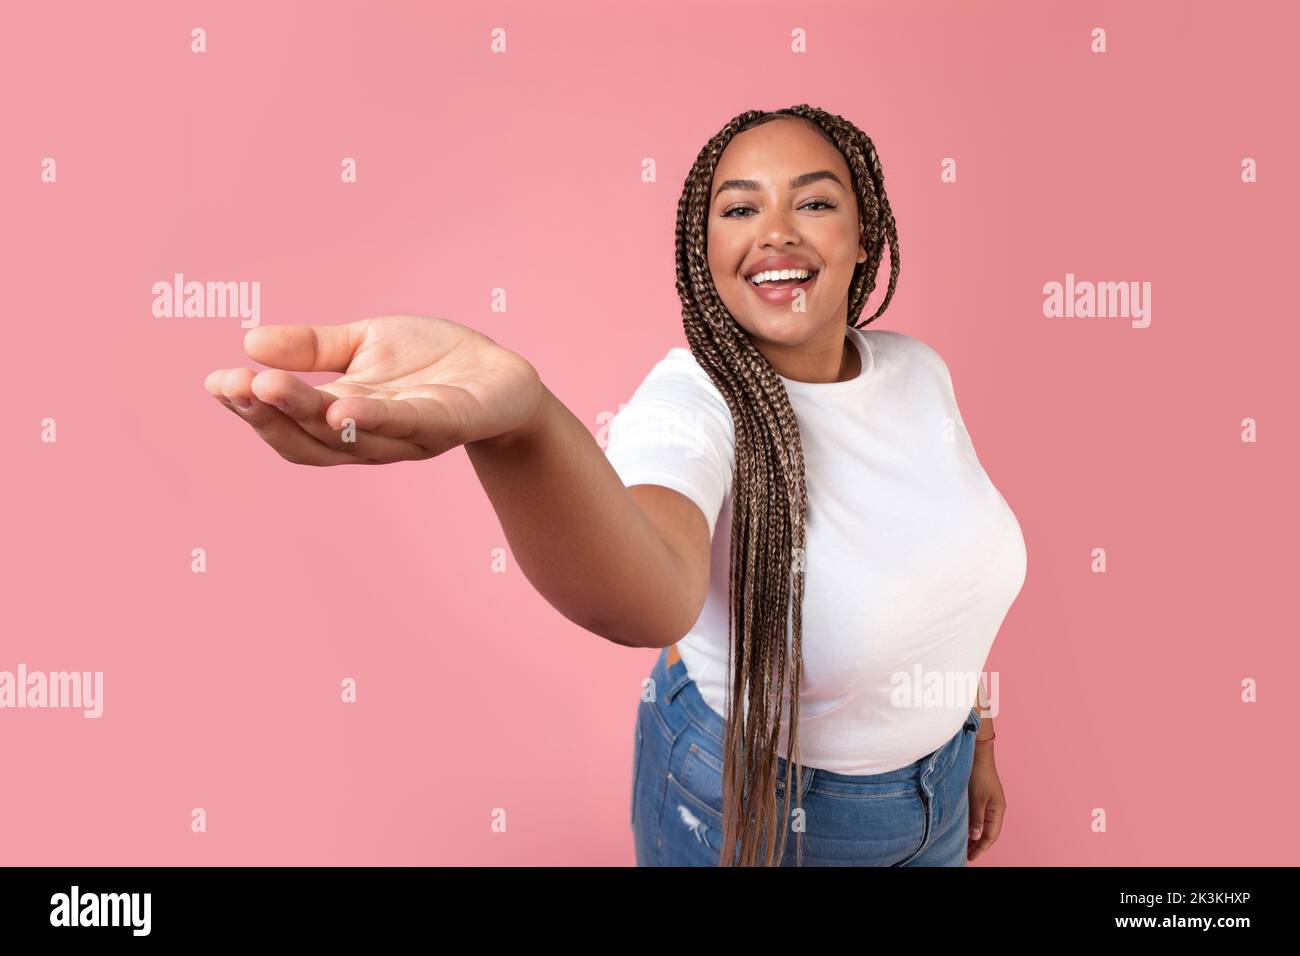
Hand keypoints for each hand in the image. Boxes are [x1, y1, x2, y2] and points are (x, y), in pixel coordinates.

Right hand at [204, 315, 543, 464]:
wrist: (502, 374)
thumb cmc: (430, 361)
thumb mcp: (364, 343)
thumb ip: (312, 348)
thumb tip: (248, 342)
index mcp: (344, 415)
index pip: (289, 422)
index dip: (252, 408)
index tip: (215, 382)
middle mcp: (371, 436)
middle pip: (310, 439)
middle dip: (268, 414)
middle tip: (235, 385)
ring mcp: (410, 435)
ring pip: (351, 435)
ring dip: (307, 414)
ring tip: (269, 388)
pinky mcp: (451, 423)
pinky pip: (408, 424)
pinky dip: (373, 417)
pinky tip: (342, 404)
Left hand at [967, 748, 1004, 862]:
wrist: (977, 753)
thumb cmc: (978, 774)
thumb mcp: (976, 798)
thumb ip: (976, 818)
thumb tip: (976, 837)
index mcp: (997, 810)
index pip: (990, 836)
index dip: (981, 848)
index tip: (970, 858)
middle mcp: (994, 808)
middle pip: (987, 832)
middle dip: (977, 845)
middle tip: (965, 856)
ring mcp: (988, 803)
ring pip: (981, 825)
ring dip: (973, 835)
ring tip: (962, 846)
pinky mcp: (980, 797)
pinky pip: (976, 816)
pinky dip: (970, 825)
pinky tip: (962, 829)